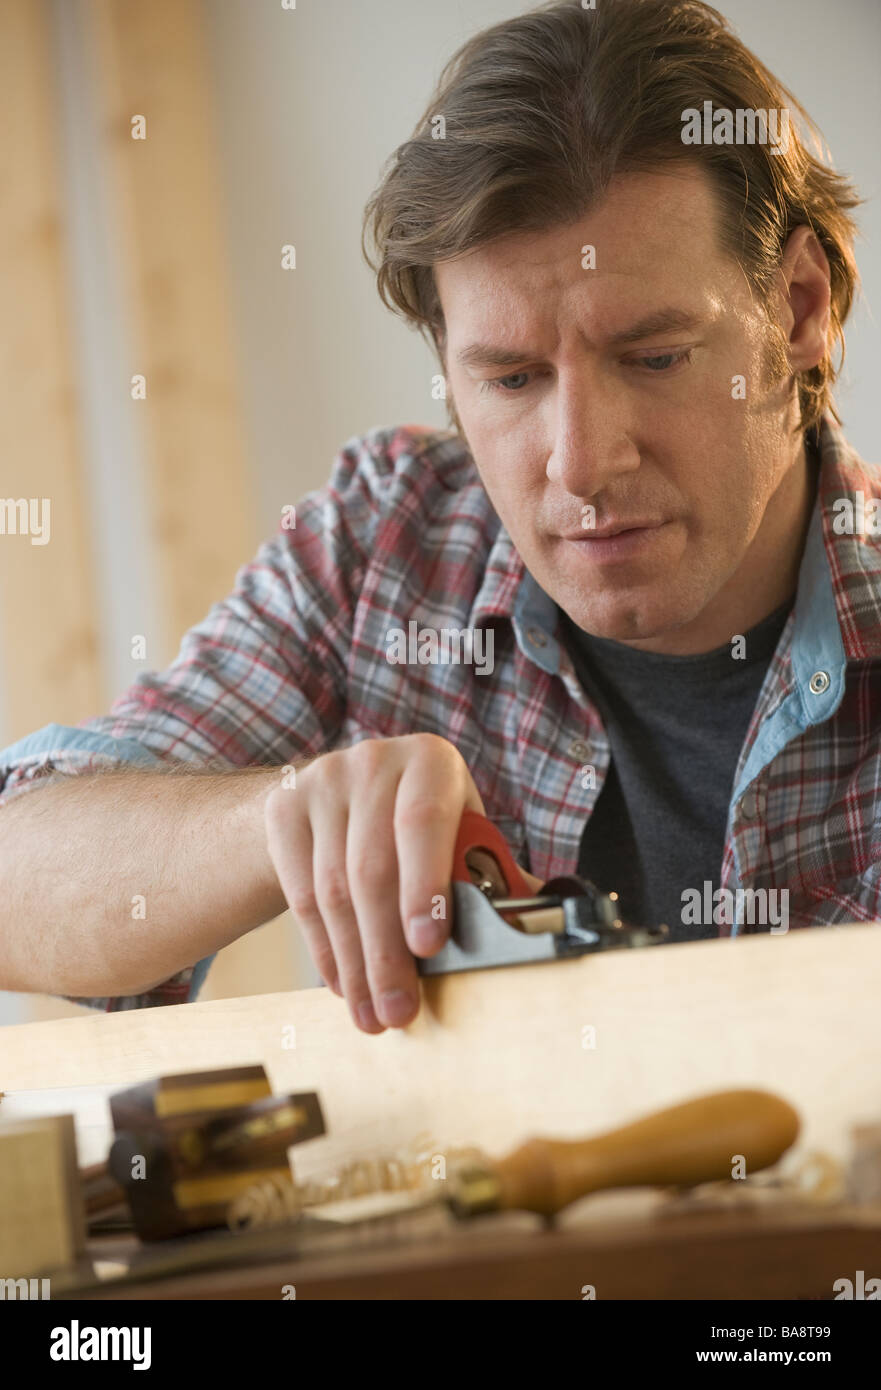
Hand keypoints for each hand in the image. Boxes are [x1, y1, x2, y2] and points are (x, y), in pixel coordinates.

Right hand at [264, 734, 492, 1033]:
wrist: (337, 795)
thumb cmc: (419, 826)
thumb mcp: (459, 831)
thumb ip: (494, 875)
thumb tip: (545, 928)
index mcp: (431, 762)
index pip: (424, 822)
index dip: (425, 885)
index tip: (428, 946)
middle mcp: (374, 762)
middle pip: (372, 869)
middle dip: (386, 951)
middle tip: (399, 1010)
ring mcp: (323, 782)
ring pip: (333, 890)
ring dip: (354, 964)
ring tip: (371, 1013)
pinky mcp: (285, 810)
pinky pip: (300, 895)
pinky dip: (324, 950)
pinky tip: (342, 984)